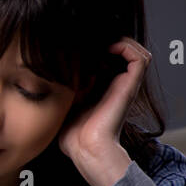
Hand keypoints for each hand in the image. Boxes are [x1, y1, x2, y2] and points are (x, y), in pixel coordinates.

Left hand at [58, 37, 147, 185]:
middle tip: (89, 38)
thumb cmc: (70, 131)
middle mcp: (116, 83)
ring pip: (136, 50)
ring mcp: (125, 84)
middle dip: (107, 39)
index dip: (97, 44)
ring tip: (101, 41)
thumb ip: (60, 82)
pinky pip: (140, 58)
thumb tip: (44, 63)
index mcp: (102, 85)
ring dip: (121, 40)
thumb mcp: (62, 98)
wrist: (85, 148)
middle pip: (123, 50)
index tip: (78, 41)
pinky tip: (108, 48)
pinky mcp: (130, 87)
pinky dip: (127, 47)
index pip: (108, 55)